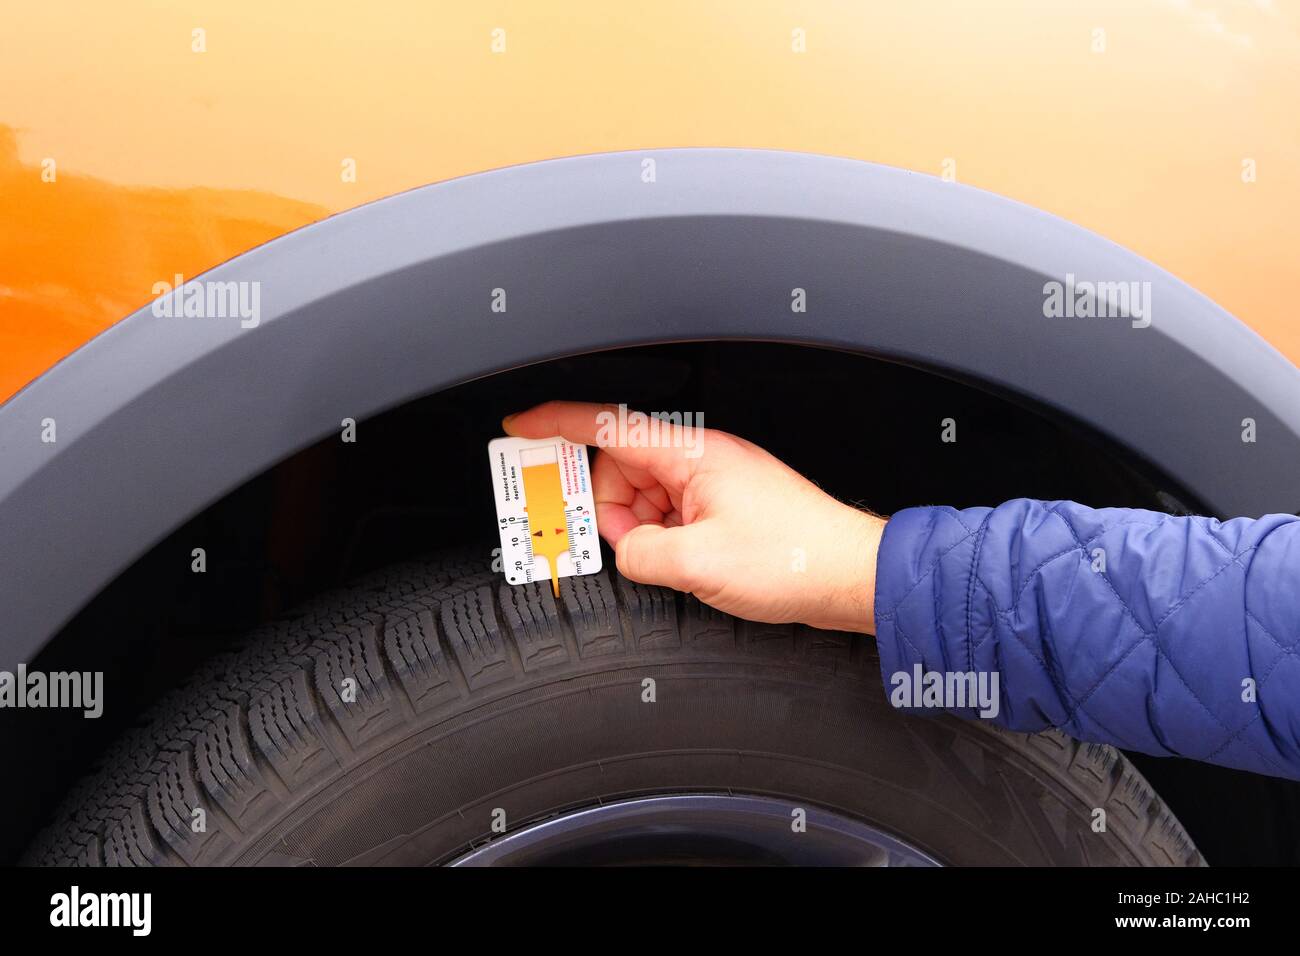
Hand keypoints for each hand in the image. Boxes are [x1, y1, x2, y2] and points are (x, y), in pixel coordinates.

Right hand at [502, 402, 884, 633]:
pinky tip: (679, 562)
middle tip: (614, 543)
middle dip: (607, 507)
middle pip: (620, 468)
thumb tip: (623, 551)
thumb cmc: (794, 559)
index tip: (519, 425)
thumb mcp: (696, 564)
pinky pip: (672, 513)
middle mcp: (701, 459)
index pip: (605, 424)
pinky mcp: (725, 506)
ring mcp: (714, 482)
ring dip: (638, 529)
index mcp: (690, 454)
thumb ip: (639, 554)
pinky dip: (662, 537)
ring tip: (663, 561)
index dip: (554, 422)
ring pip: (644, 495)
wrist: (849, 575)